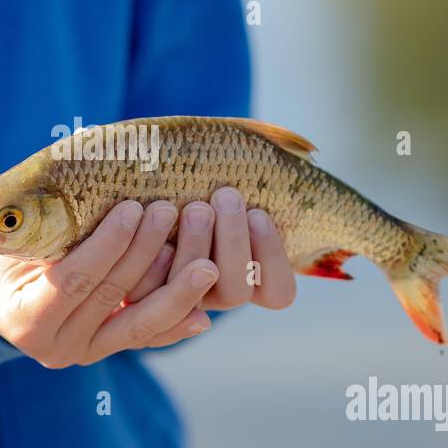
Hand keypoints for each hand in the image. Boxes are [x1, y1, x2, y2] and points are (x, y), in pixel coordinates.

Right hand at [0, 200, 219, 367]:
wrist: (1, 298)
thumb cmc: (7, 253)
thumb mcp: (13, 238)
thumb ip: (45, 213)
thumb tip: (84, 148)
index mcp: (26, 317)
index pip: (72, 279)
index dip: (105, 245)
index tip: (133, 207)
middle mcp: (56, 346)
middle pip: (111, 297)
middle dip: (146, 253)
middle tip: (171, 210)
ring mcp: (85, 352)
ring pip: (139, 324)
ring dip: (175, 291)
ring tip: (204, 260)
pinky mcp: (109, 349)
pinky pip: (148, 338)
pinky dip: (177, 326)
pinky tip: (204, 314)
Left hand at [136, 187, 296, 311]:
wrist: (147, 180)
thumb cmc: (205, 175)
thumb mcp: (241, 171)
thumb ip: (266, 172)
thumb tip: (305, 152)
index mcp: (255, 280)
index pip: (278, 293)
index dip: (271, 256)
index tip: (260, 213)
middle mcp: (218, 292)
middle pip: (234, 292)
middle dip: (232, 241)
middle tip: (227, 196)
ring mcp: (179, 294)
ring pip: (192, 289)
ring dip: (196, 245)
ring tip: (195, 205)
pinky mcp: (142, 288)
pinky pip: (147, 286)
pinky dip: (152, 254)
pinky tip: (154, 218)